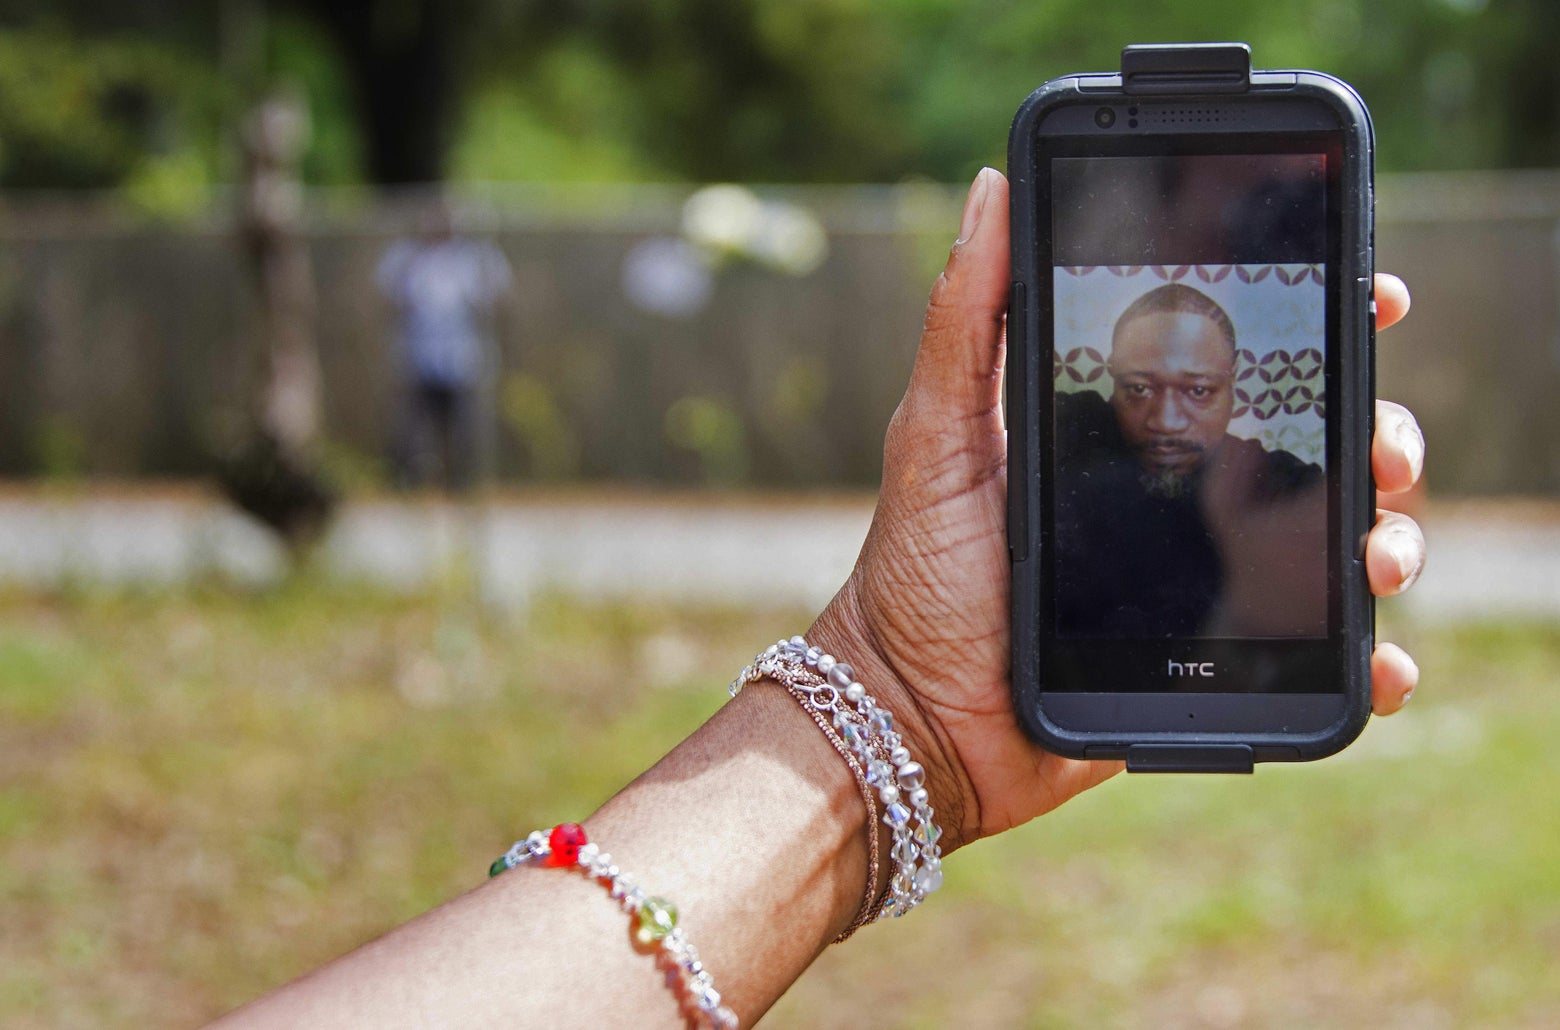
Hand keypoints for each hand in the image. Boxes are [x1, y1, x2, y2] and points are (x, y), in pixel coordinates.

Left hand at [808, 168, 1425, 851]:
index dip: (1314, 326)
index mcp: (1124, 433)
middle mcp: (1175, 499)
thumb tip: (988, 187)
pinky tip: (1382, 658)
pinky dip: (1367, 657)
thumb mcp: (935, 437)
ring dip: (1386, 534)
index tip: (1368, 301)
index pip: (1241, 361)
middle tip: (1378, 444)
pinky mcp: (1210, 663)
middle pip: (1312, 445)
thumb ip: (963, 321)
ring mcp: (1201, 581)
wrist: (912, 719)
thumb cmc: (914, 576)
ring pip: (1332, 541)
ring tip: (1379, 554)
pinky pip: (1313, 656)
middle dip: (1371, 431)